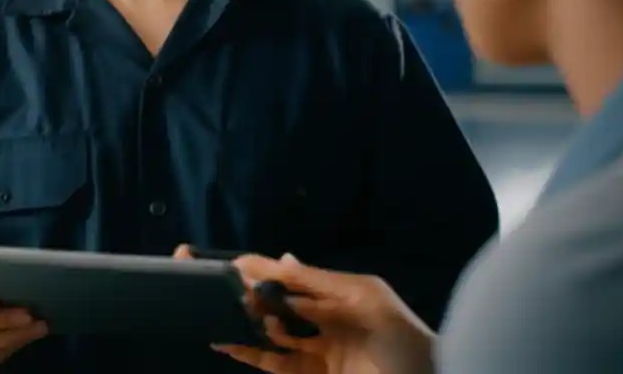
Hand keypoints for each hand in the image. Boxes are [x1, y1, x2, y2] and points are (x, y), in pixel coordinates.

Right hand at [210, 252, 436, 373]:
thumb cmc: (403, 338)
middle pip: (280, 305)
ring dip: (249, 326)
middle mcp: (326, 318)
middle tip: (219, 292)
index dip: (265, 270)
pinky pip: (277, 364)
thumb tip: (281, 259)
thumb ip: (320, 282)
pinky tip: (231, 345)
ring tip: (222, 317)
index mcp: (340, 294)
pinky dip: (253, 354)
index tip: (232, 264)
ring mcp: (319, 349)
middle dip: (251, 297)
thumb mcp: (365, 298)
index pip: (294, 277)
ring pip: (273, 334)